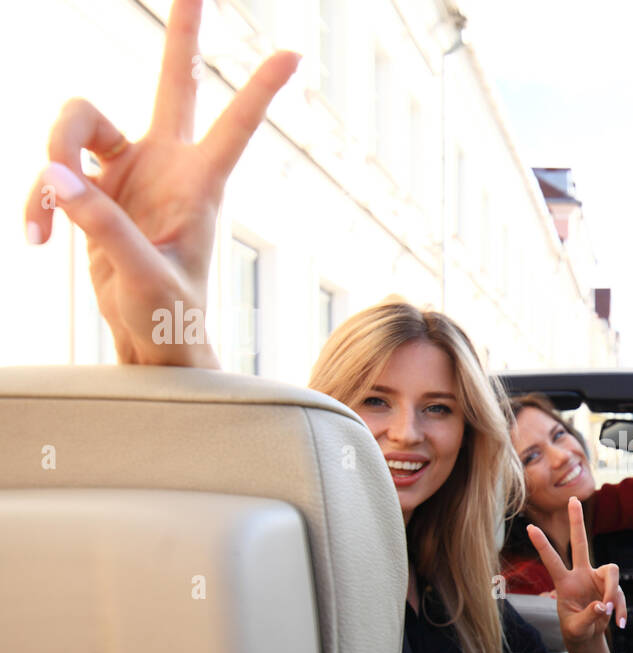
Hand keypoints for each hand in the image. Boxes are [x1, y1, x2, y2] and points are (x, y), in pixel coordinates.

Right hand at [23, 0, 299, 366]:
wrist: (147, 332)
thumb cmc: (168, 313)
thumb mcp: (143, 277)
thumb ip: (103, 227)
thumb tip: (55, 177)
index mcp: (200, 184)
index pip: (235, 126)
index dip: (259, 90)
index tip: (292, 56)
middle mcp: (167, 163)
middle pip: (171, 81)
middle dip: (182, 34)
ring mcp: (128, 168)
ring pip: (77, 119)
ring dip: (49, 159)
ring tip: (43, 223)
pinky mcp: (91, 183)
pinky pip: (50, 168)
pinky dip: (36, 200)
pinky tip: (35, 237)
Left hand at [527, 497, 626, 645]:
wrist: (588, 637)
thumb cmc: (576, 630)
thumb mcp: (577, 629)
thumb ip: (588, 617)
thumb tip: (602, 605)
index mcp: (564, 583)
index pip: (552, 561)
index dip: (542, 545)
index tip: (530, 527)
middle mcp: (580, 574)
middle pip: (580, 543)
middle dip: (576, 521)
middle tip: (573, 499)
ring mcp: (596, 578)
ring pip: (612, 572)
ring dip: (613, 593)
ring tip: (608, 614)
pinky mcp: (611, 586)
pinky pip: (620, 593)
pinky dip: (620, 608)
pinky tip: (618, 623)